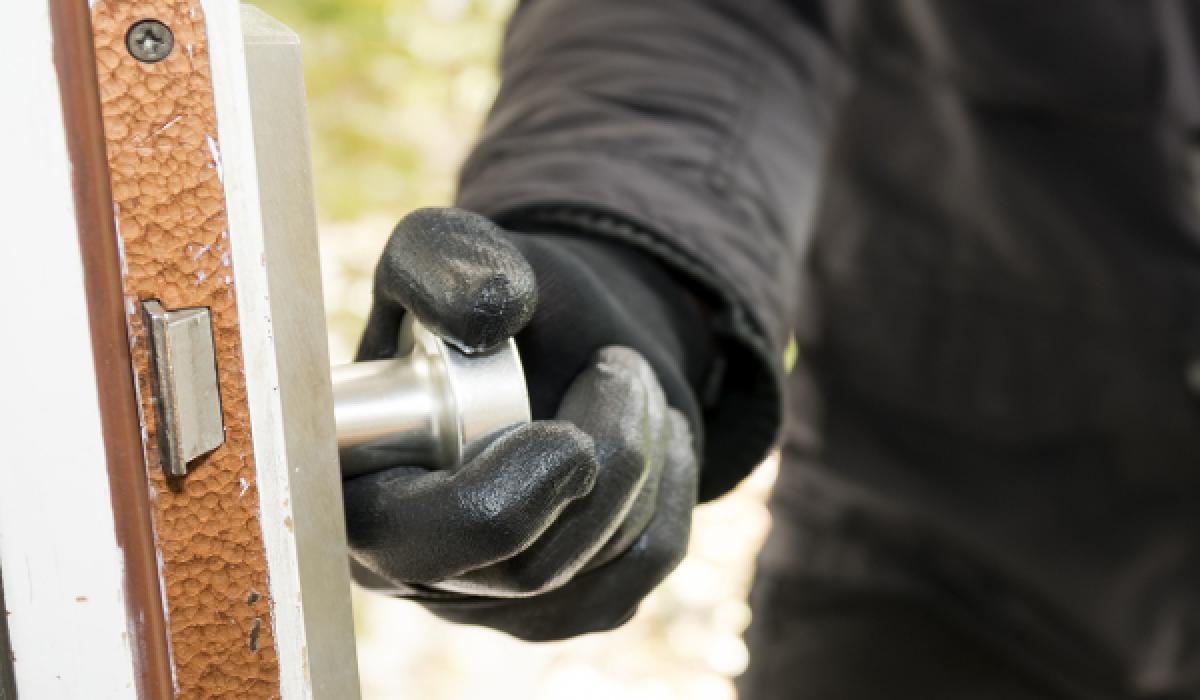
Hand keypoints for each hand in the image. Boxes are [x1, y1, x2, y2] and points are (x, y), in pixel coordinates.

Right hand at [345, 207, 708, 638]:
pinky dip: (668, 493)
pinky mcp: (562, 608)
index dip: (497, 499)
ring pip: (593, 570)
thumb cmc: (490, 301)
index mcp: (360, 492)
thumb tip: (488, 316)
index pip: (414, 541)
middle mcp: (414, 566)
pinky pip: (638, 573)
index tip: (567, 433)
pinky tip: (659, 435)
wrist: (560, 336)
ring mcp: (490, 601)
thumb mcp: (451, 251)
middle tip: (624, 373)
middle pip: (523, 570)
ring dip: (641, 459)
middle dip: (603, 467)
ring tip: (630, 378)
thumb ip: (442, 261)